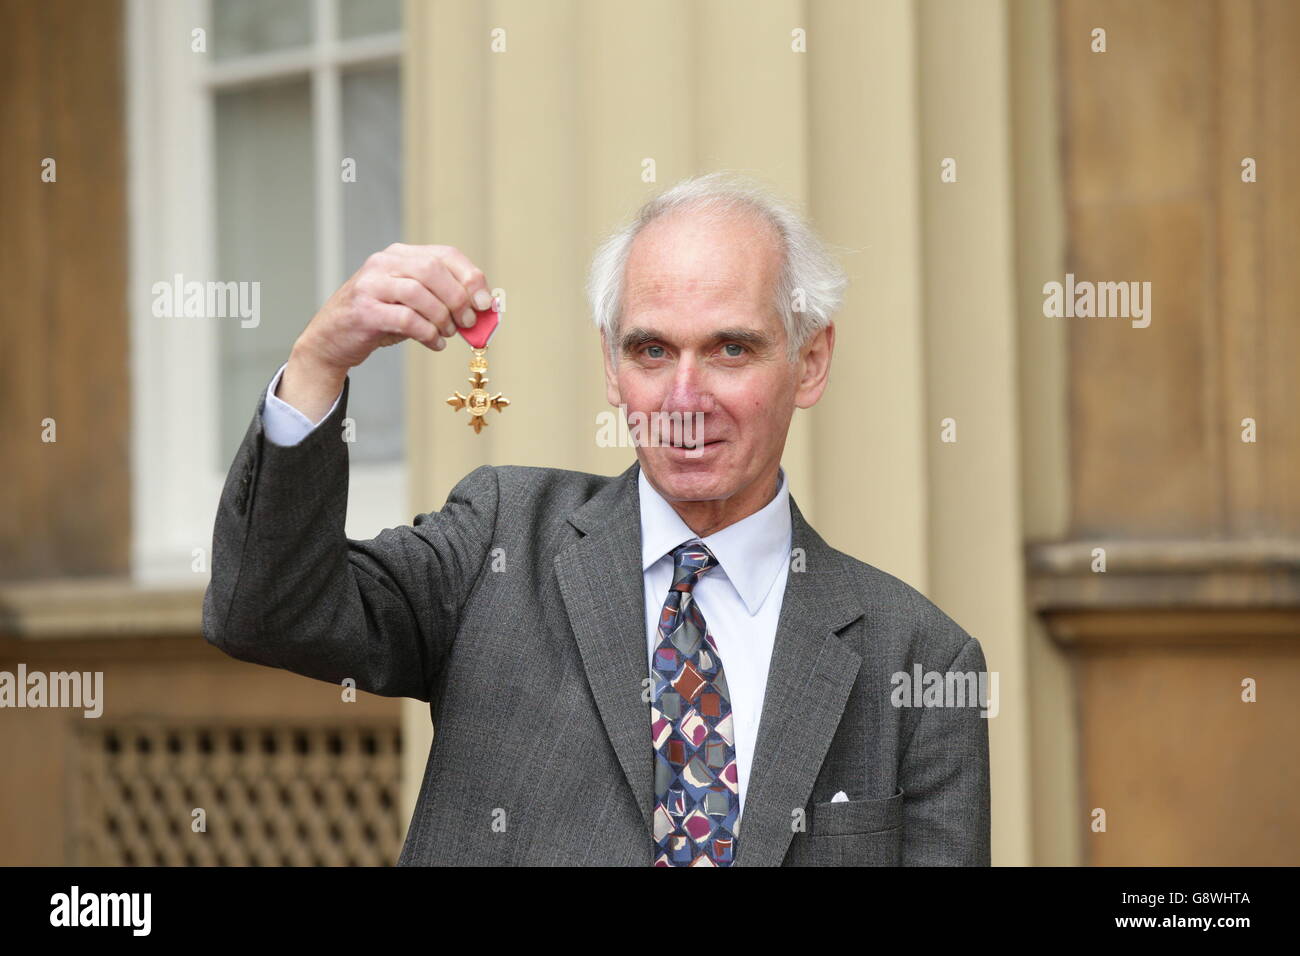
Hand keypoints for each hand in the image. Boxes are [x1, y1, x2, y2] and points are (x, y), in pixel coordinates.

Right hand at [279, 244, 492, 420]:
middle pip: (433, 270)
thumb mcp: (412, 304)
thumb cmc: (378, 321)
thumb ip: (442, 300)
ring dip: (442, 317)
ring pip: (420, 292)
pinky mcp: (364, 310)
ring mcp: (371, 285)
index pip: (445, 254)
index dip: (471, 277)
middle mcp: (384, 264)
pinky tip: (434, 343)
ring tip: (447, 334)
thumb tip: (481, 310)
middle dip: (458, 299)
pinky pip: (406, 319)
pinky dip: (427, 333)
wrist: (330, 340)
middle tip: (468, 323)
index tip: (484, 303)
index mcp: (400, 256)